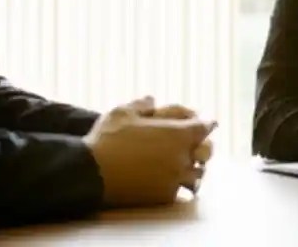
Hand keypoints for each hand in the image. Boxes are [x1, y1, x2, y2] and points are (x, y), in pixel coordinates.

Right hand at [85, 98, 217, 207]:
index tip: (204, 122)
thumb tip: (152, 100)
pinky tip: (170, 181)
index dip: (204, 122)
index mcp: (177, 134)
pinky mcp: (163, 196)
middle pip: (207, 151)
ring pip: (197, 174)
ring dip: (193, 168)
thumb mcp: (122, 112)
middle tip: (197, 145)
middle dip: (203, 145)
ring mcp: (174, 178)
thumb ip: (142, 104)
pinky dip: (178, 184)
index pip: (205, 126)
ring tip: (185, 165)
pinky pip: (180, 190)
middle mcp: (181, 157)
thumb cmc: (106, 139)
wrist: (90, 173)